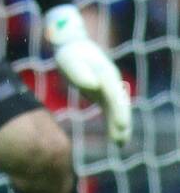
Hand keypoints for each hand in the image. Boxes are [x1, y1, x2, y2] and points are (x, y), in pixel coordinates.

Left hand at [45, 5, 132, 145]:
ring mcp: (109, 88)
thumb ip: (81, 73)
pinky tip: (115, 139)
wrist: (72, 47)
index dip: (119, 111)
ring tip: (120, 145)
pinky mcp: (103, 94)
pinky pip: (111, 111)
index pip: (114, 94)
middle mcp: (111, 82)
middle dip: (121, 121)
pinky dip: (113, 124)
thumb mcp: (70, 61)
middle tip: (122, 138)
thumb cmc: (70, 54)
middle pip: (120, 104)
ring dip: (119, 127)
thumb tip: (93, 86)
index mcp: (105, 74)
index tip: (122, 125)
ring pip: (117, 110)